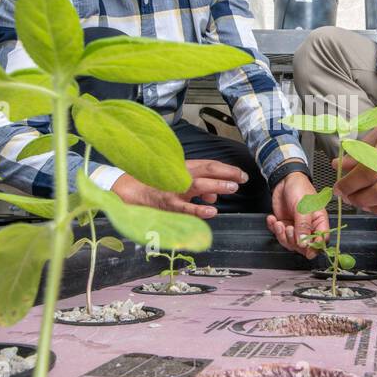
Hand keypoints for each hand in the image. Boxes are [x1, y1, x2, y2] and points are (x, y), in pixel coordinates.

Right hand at [111, 159, 247, 217]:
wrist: (133, 191)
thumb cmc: (159, 185)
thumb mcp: (181, 182)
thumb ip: (200, 188)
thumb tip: (215, 196)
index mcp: (185, 168)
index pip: (210, 165)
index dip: (227, 169)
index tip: (241, 173)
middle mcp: (181, 176)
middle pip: (208, 171)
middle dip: (227, 174)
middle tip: (242, 178)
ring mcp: (175, 190)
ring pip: (199, 185)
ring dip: (217, 185)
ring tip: (232, 187)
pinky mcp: (169, 205)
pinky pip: (186, 208)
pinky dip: (199, 210)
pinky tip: (212, 211)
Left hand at [266, 171, 328, 256]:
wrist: (284, 179)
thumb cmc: (299, 188)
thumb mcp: (303, 207)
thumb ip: (303, 226)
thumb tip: (304, 244)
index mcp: (319, 221)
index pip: (321, 240)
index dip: (314, 248)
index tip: (306, 250)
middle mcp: (309, 227)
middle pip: (303, 246)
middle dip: (293, 240)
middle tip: (288, 228)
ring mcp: (296, 227)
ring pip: (290, 242)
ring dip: (282, 235)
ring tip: (279, 223)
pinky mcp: (285, 225)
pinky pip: (278, 234)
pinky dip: (274, 228)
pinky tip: (273, 219)